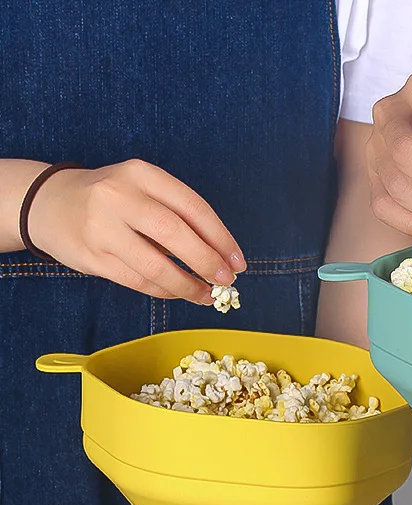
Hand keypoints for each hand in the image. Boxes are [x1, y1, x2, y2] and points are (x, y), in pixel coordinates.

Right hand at [27, 159, 245, 302]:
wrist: (47, 203)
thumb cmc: (111, 199)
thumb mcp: (143, 189)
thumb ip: (178, 215)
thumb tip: (221, 257)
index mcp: (142, 174)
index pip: (192, 207)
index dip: (221, 238)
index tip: (238, 261)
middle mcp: (120, 196)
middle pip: (175, 234)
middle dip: (207, 262)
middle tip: (227, 281)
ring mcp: (102, 228)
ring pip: (155, 265)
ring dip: (188, 285)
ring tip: (207, 295)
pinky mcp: (92, 256)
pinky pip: (138, 281)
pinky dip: (165, 291)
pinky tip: (180, 293)